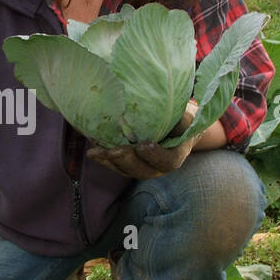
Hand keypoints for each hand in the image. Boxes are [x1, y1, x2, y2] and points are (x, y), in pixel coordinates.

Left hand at [87, 100, 202, 179]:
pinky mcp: (129, 165)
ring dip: (110, 162)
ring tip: (96, 153)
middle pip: (143, 170)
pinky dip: (103, 160)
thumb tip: (168, 108)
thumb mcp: (186, 117)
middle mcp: (158, 167)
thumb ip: (180, 119)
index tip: (144, 145)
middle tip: (114, 151)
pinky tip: (92, 152)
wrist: (176, 129)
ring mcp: (143, 168)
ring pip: (126, 170)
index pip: (168, 161)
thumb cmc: (182, 120)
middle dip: (127, 161)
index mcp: (175, 156)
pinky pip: (116, 166)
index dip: (155, 156)